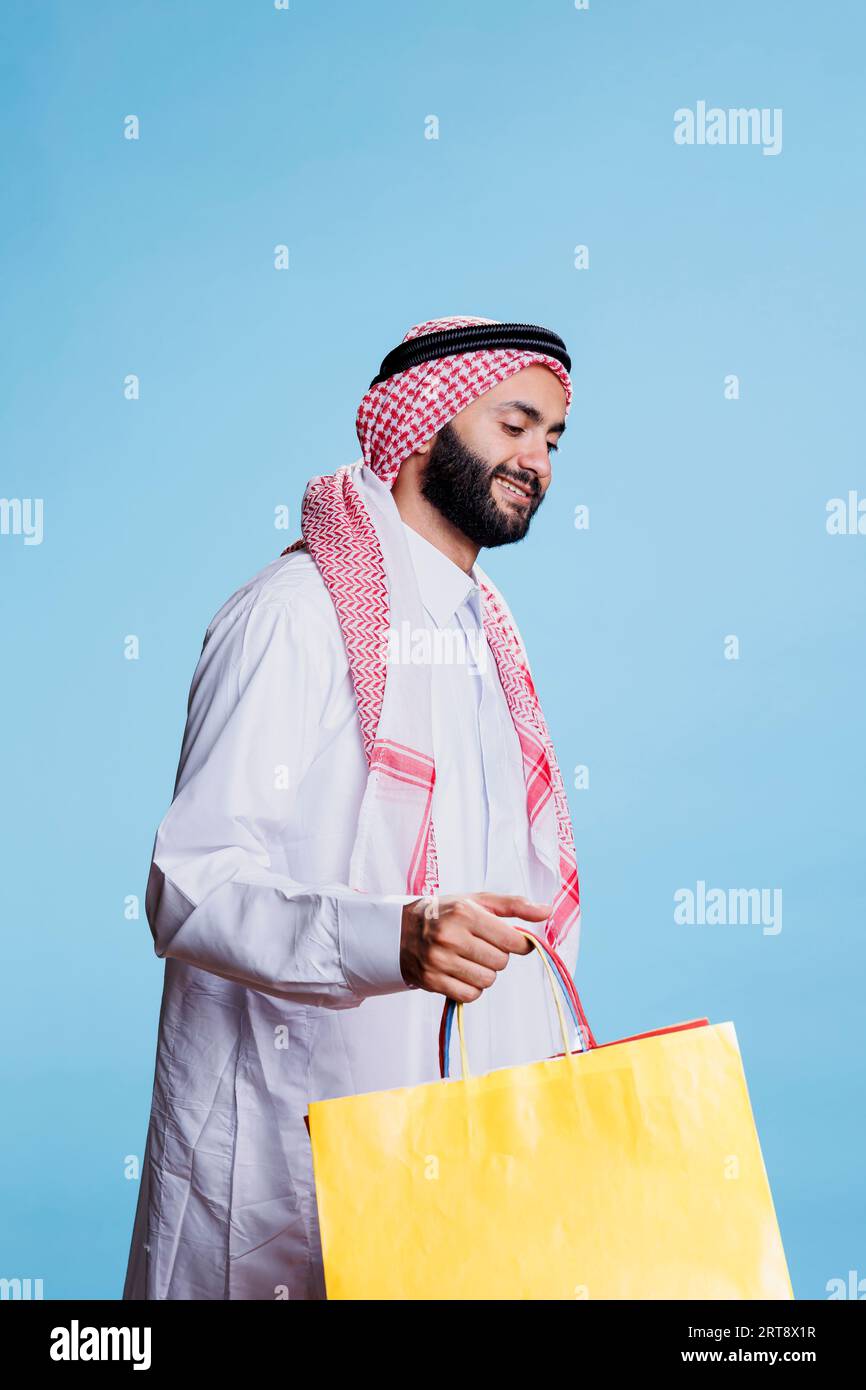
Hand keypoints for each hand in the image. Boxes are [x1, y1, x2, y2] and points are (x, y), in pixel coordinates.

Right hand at [399, 892, 551, 1001]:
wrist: (399, 930)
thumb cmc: (445, 913)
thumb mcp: (477, 901)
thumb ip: (513, 905)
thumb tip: (547, 911)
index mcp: (464, 913)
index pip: (512, 940)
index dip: (518, 943)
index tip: (512, 941)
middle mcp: (450, 936)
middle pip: (501, 962)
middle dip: (496, 956)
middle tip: (480, 946)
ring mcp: (439, 960)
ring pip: (487, 980)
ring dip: (484, 972)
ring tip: (469, 958)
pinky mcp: (432, 980)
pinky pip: (470, 995)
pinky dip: (471, 988)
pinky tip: (460, 973)